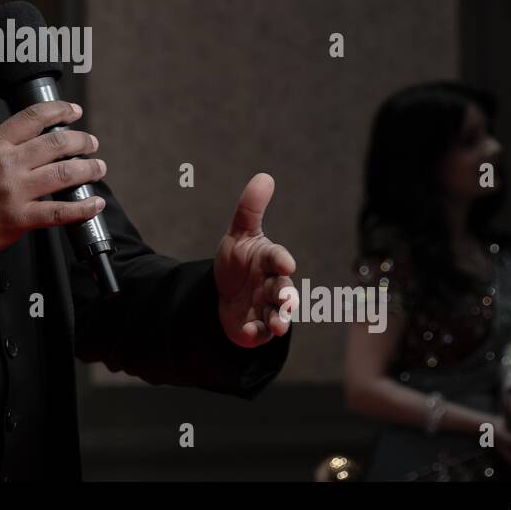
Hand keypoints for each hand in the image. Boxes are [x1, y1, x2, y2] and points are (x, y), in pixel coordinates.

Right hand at [0, 100, 106, 267]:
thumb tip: (32, 138)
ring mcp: (14, 192)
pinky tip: (94, 203)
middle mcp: (6, 165)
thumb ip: (1, 146)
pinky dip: (82, 207)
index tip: (73, 111)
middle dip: (81, 141)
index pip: (32, 118)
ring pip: (63, 174)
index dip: (59, 110)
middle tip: (91, 143)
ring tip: (98, 168)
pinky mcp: (20, 219)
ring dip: (88, 169)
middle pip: (55, 144)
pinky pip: (59, 212)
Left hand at [214, 173, 296, 347]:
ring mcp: (267, 307)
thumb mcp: (239, 234)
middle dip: (286, 295)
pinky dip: (257, 332)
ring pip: (279, 315)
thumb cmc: (239, 262)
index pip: (277, 259)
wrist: (224, 294)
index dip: (281, 261)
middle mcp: (273, 285)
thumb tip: (265, 176)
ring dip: (281, 320)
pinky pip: (259, 332)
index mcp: (269, 260)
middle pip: (283, 290)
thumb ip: (250, 209)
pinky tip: (251, 331)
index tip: (286, 263)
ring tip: (279, 325)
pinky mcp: (257, 327)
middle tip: (286, 299)